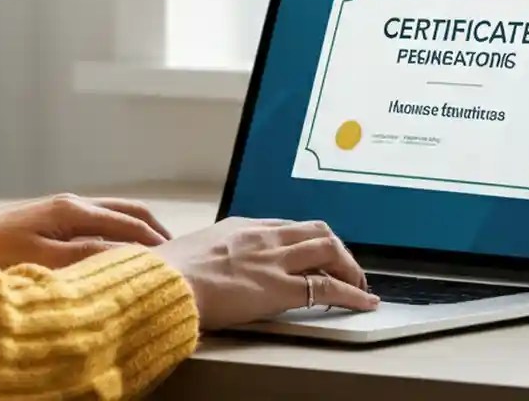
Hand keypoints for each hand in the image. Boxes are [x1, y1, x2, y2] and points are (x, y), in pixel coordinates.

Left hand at [0, 194, 171, 269]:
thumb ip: (88, 254)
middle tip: (177, 252)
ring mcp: (62, 210)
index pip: (130, 222)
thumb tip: (131, 252)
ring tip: (155, 252)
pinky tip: (119, 250)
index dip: (156, 240)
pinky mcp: (50, 220)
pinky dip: (119, 233)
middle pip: (128, 210)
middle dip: (154, 229)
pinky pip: (98, 222)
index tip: (178, 259)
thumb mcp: (44, 258)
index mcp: (75, 210)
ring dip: (137, 230)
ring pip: (114, 214)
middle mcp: (73, 204)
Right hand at [155, 217, 379, 329]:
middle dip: (337, 250)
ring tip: (359, 285)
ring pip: (330, 251)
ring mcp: (274, 260)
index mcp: (241, 226)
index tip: (315, 254)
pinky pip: (328, 288)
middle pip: (317, 231)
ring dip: (350, 268)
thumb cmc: (168, 273)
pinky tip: (364, 302)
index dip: (308, 240)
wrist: (164, 283)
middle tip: (345, 268)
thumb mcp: (192, 251)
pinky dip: (352, 294)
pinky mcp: (280, 288)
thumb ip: (211, 256)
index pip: (288, 227)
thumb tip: (207, 268)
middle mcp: (263, 237)